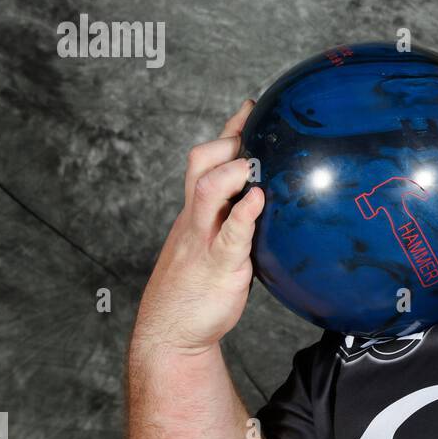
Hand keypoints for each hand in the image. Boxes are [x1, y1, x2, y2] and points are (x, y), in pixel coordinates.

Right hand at [131, 99, 264, 357]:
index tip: (253, 106)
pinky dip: (244, 215)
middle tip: (253, 136)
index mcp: (197, 210)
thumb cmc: (198, 286)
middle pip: (200, 163)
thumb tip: (266, 203)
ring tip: (252, 165)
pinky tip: (259, 201)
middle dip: (225, 142)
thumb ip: (235, 221)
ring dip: (231, 172)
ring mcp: (204, 239)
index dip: (229, 131)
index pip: (208, 159)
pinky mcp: (217, 265)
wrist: (171, 332)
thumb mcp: (215, 244)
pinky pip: (230, 234)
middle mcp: (197, 217)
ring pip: (207, 191)